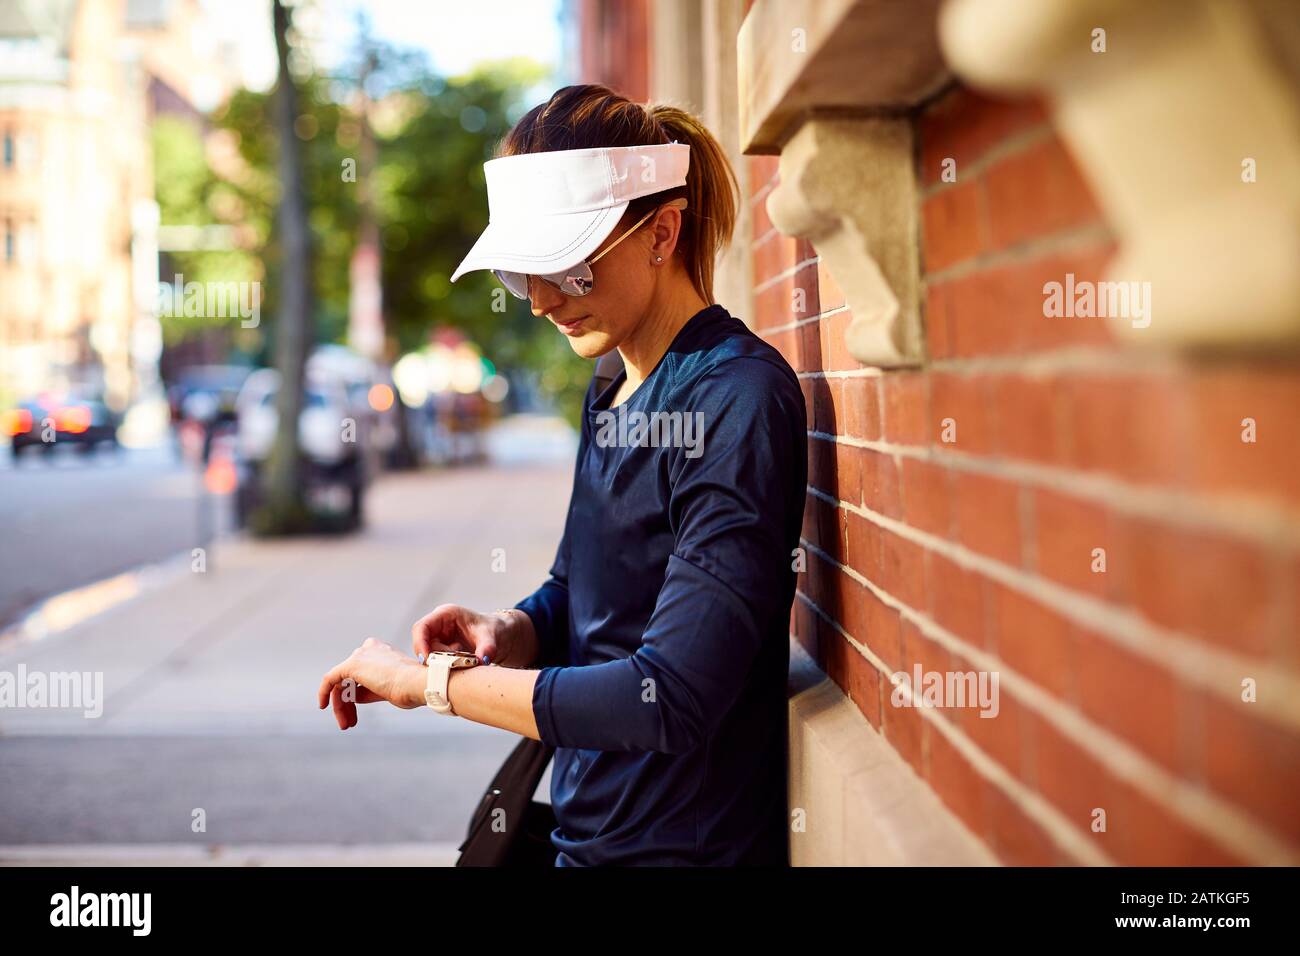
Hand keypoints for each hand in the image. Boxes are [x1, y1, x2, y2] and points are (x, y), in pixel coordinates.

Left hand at [317, 637, 425, 729]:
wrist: (417, 684)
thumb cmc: (410, 688)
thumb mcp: (387, 689)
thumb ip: (368, 690)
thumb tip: (352, 697)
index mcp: (382, 651)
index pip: (361, 674)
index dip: (356, 694)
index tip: (355, 712)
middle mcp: (370, 648)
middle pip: (349, 678)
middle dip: (347, 702)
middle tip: (350, 723)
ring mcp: (361, 655)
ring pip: (341, 682)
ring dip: (341, 705)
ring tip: (346, 724)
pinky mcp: (352, 664)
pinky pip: (330, 679)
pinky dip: (324, 692)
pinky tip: (323, 705)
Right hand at [411, 604, 535, 668]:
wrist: (502, 636)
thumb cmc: (495, 630)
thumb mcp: (492, 637)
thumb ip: (487, 648)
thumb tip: (482, 660)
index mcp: (446, 614)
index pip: (421, 627)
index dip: (420, 644)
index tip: (427, 660)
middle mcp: (439, 625)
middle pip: (423, 644)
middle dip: (434, 658)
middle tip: (452, 665)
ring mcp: (440, 638)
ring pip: (429, 655)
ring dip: (441, 663)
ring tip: (462, 662)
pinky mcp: (443, 650)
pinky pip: (437, 661)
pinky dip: (446, 666)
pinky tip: (462, 664)